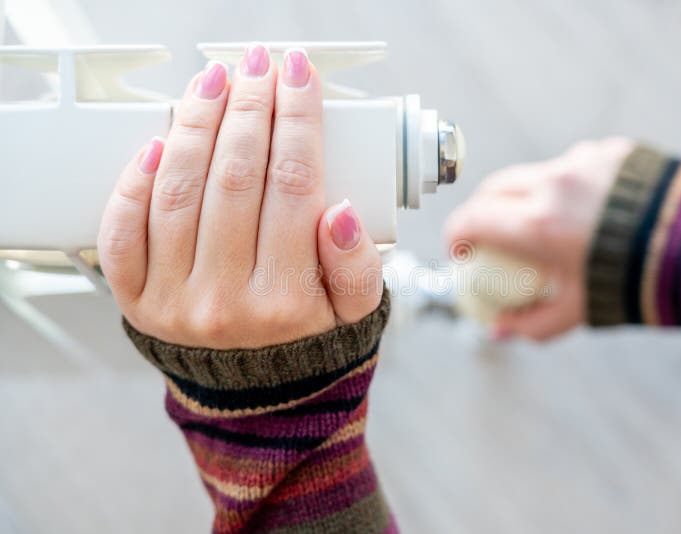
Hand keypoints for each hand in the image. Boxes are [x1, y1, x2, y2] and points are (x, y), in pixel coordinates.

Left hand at [98, 45, 382, 348]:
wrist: (258, 393)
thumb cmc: (309, 338)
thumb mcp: (356, 310)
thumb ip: (357, 265)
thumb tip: (340, 212)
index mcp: (289, 301)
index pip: (294, 186)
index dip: (297, 120)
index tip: (298, 76)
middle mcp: (227, 303)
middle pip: (236, 179)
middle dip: (249, 108)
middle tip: (257, 67)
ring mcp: (174, 302)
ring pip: (180, 193)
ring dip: (196, 125)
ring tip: (213, 83)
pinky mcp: (137, 301)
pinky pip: (122, 234)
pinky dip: (134, 183)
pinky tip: (158, 141)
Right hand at [445, 137, 633, 340]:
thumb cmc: (635, 283)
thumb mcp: (576, 311)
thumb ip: (529, 324)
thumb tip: (497, 330)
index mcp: (537, 223)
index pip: (471, 219)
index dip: (456, 237)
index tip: (461, 255)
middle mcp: (553, 182)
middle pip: (493, 188)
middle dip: (481, 211)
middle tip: (487, 238)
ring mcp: (582, 160)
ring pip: (534, 173)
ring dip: (525, 197)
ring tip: (544, 227)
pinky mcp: (610, 150)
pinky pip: (574, 165)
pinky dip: (568, 187)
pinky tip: (587, 212)